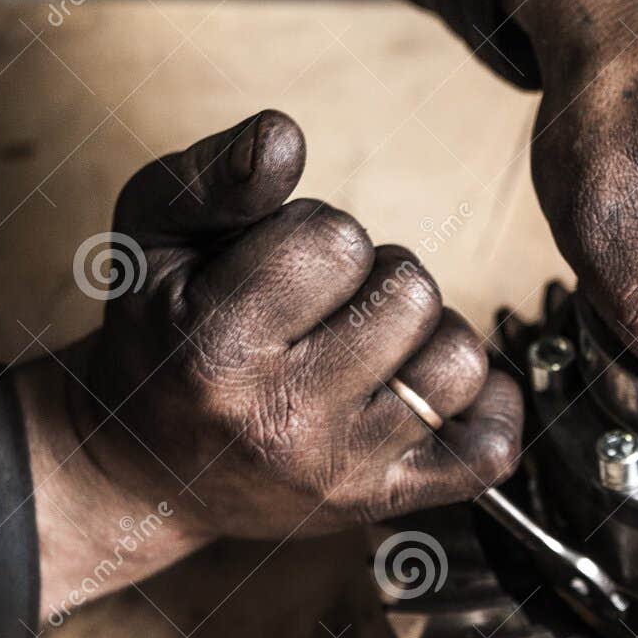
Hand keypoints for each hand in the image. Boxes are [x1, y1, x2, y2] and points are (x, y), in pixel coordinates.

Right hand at [18, 110, 520, 621]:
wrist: (146, 468)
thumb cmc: (158, 333)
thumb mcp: (153, 237)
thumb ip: (215, 176)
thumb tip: (284, 134)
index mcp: (216, 347)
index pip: (334, 240)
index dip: (317, 233)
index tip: (280, 265)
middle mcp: (284, 419)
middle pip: (411, 292)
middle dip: (377, 277)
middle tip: (329, 305)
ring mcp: (344, 470)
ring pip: (460, 360)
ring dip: (429, 336)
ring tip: (374, 345)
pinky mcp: (387, 503)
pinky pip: (491, 448)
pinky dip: (485, 406)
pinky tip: (429, 389)